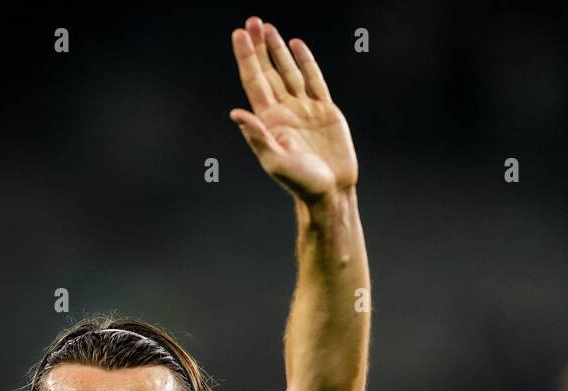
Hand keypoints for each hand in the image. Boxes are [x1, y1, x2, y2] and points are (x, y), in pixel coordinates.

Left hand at [230, 16, 356, 203]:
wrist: (331, 192)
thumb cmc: (301, 183)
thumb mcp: (275, 162)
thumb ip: (257, 137)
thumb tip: (235, 113)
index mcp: (269, 120)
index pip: (254, 81)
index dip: (246, 58)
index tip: (239, 34)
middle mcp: (284, 111)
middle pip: (268, 71)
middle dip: (259, 47)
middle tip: (252, 21)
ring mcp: (304, 109)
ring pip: (288, 71)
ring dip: (277, 50)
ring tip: (267, 28)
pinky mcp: (325, 110)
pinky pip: (314, 79)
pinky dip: (305, 61)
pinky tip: (297, 45)